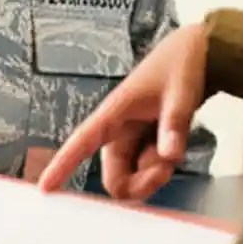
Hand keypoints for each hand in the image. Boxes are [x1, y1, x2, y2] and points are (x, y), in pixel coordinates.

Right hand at [38, 23, 207, 199]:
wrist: (198, 55)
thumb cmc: (181, 65)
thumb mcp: (181, 93)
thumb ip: (174, 125)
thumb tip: (169, 156)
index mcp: (115, 111)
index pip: (82, 141)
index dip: (62, 165)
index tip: (44, 188)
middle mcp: (118, 131)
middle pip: (114, 178)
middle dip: (138, 185)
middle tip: (165, 171)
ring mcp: (133, 140)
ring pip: (132, 179)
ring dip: (152, 176)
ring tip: (174, 151)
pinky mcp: (147, 145)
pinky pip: (148, 172)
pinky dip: (162, 169)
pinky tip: (174, 148)